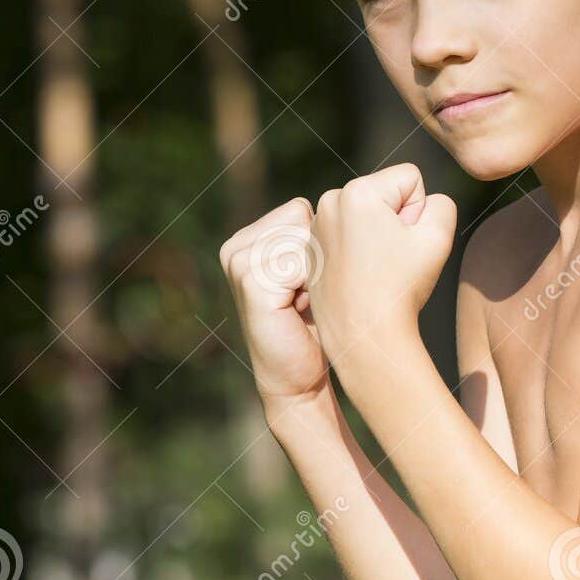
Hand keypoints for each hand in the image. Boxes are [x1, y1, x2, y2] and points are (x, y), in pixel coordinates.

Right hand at [219, 197, 329, 407]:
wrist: (296, 379)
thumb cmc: (313, 326)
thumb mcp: (311, 270)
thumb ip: (312, 234)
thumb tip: (343, 200)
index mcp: (246, 237)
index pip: (300, 209)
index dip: (323, 242)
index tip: (316, 280)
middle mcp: (236, 245)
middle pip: (304, 220)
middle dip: (322, 255)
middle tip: (311, 295)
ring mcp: (239, 261)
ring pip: (306, 239)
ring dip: (319, 273)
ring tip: (305, 302)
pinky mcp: (250, 280)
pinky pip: (302, 262)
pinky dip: (313, 287)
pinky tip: (299, 309)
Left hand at [307, 163, 457, 380]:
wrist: (363, 336)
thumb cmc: (400, 288)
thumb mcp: (439, 236)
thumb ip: (441, 204)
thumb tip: (425, 202)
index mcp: (357, 191)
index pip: (410, 180)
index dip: (419, 211)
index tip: (407, 243)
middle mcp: (330, 201)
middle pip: (386, 195)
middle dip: (397, 221)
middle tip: (393, 259)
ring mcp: (317, 225)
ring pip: (368, 215)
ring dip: (379, 236)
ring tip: (377, 270)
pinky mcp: (313, 247)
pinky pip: (349, 235)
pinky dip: (359, 250)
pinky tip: (362, 277)